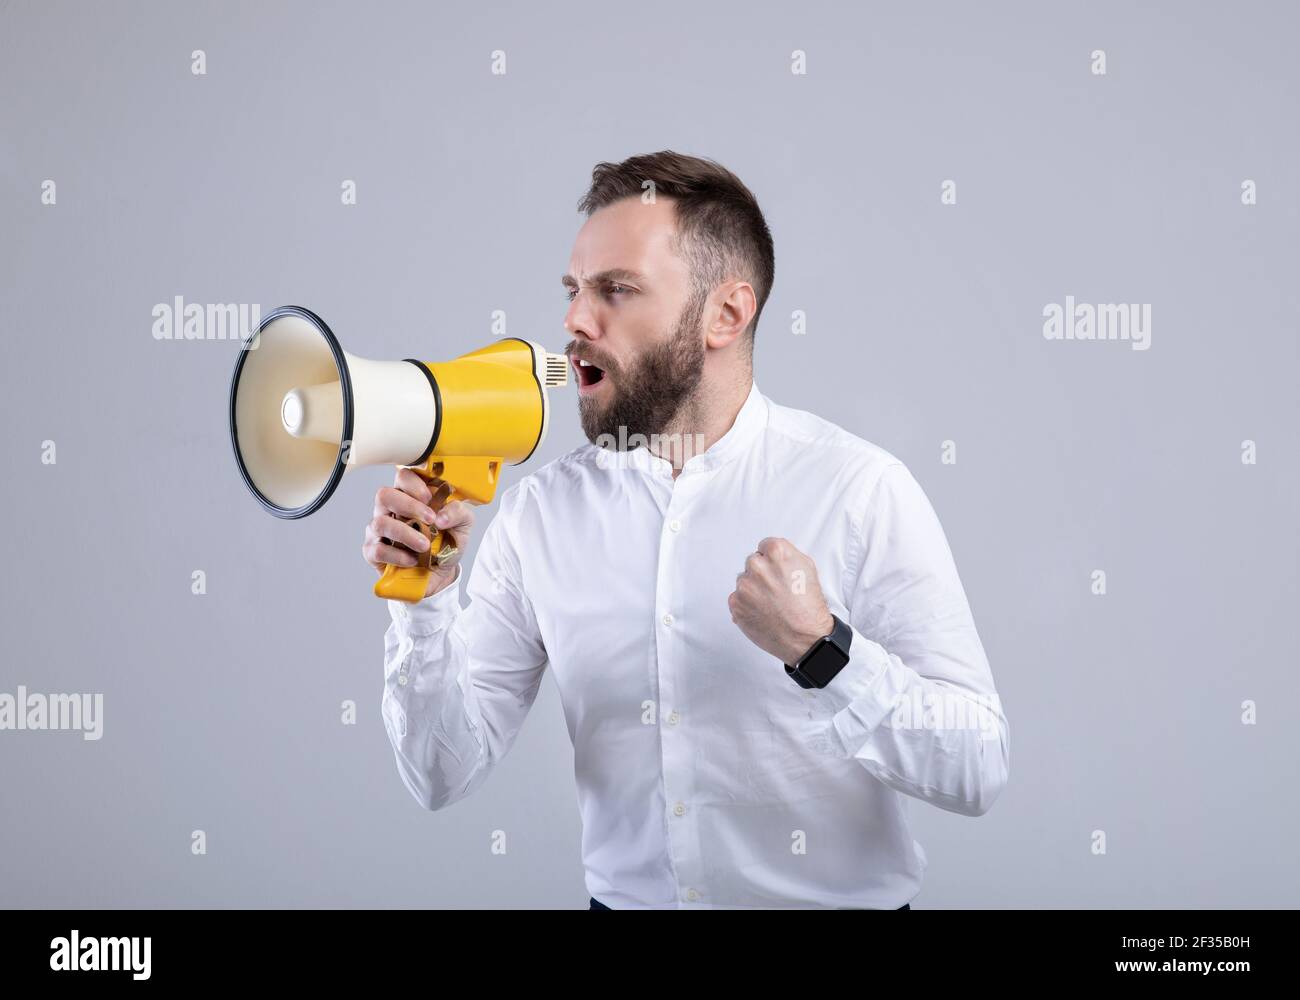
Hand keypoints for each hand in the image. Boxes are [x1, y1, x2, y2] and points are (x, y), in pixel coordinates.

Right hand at [362, 468, 475, 597]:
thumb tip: (441, 516)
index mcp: (410, 496)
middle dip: (409, 506)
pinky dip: (397, 555)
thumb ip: (458, 512)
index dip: (414, 485)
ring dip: (406, 534)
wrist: (442, 572)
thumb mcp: (463, 525)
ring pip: (380, 523)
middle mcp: (390, 509)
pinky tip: (412, 559)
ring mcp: (379, 530)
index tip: (430, 499)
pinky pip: (377, 550)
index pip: (403, 477)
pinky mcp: (373, 551)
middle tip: (430, 520)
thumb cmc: (447, 542)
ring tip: (425, 545)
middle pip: (384, 495)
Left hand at [727, 537, 834, 664]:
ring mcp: (745, 586)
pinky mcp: (736, 604)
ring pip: (744, 581)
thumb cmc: (809, 607)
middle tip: (776, 590)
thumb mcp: (807, 568)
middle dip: (762, 574)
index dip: (772, 561)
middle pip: (753, 563)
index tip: (777, 571)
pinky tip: (762, 612)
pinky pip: (737, 598)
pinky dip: (746, 605)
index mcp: (776, 552)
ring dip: (753, 590)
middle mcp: (758, 566)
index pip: (764, 546)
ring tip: (771, 604)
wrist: (806, 638)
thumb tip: (771, 554)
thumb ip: (786, 555)